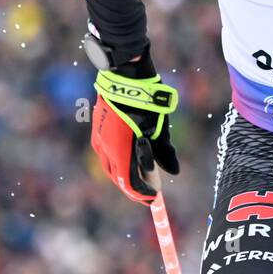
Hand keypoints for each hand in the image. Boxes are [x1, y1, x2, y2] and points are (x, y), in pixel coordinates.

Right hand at [86, 38, 179, 204]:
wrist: (124, 74)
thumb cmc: (145, 102)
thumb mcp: (159, 128)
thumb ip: (165, 152)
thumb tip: (174, 171)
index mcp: (119, 151)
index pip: (129, 182)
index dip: (141, 194)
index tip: (153, 199)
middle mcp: (104, 148)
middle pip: (117, 176)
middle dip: (132, 186)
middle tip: (147, 192)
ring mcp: (98, 137)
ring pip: (110, 165)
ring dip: (124, 173)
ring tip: (140, 177)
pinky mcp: (98, 128)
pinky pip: (106, 152)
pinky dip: (118, 160)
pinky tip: (129, 157)